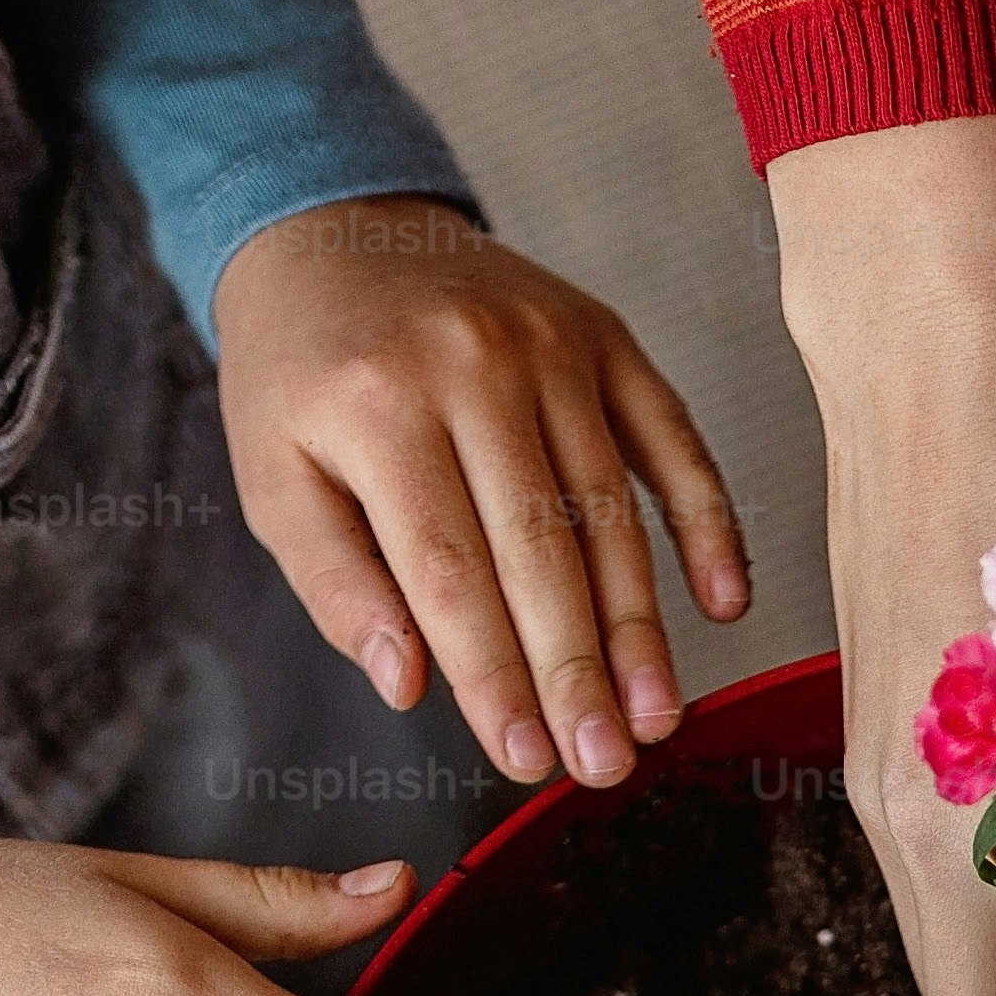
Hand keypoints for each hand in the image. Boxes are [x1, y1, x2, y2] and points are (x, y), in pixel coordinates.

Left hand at [216, 197, 751, 789]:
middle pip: (541, 550)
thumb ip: (335, 584)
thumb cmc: (300, 375)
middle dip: (577, 672)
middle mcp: (474, 366)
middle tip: (603, 764)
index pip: (450, 573)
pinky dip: (707, 522)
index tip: (524, 760)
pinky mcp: (605, 336)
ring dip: (641, 625)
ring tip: (654, 719)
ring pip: (610, 509)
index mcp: (379, 407)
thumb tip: (409, 686)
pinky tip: (724, 604)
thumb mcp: (270, 476)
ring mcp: (552, 346)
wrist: (334, 230)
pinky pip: (672, 437)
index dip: (493, 677)